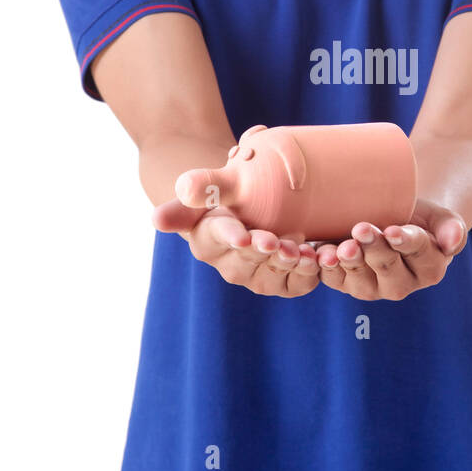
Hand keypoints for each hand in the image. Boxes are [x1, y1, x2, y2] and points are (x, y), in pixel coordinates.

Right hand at [151, 168, 320, 297]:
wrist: (254, 208)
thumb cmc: (228, 196)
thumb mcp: (213, 185)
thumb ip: (197, 188)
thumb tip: (156, 220)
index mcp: (208, 239)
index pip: (218, 237)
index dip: (231, 237)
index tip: (242, 236)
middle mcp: (231, 264)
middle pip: (248, 259)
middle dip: (263, 251)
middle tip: (276, 241)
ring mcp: (257, 276)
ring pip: (272, 277)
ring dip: (287, 265)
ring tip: (300, 251)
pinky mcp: (283, 282)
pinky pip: (296, 285)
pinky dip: (307, 275)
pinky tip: (316, 259)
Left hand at [313, 197, 467, 300]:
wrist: (388, 217)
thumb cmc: (416, 215)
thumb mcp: (438, 216)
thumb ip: (451, 227)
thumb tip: (452, 241)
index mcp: (430, 268)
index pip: (420, 254)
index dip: (406, 242)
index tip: (393, 230)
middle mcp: (401, 284)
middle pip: (387, 267)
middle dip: (374, 249)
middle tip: (361, 229)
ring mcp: (371, 287)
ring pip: (359, 279)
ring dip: (348, 263)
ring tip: (340, 248)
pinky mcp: (344, 283)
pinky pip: (332, 280)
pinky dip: (323, 269)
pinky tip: (317, 255)